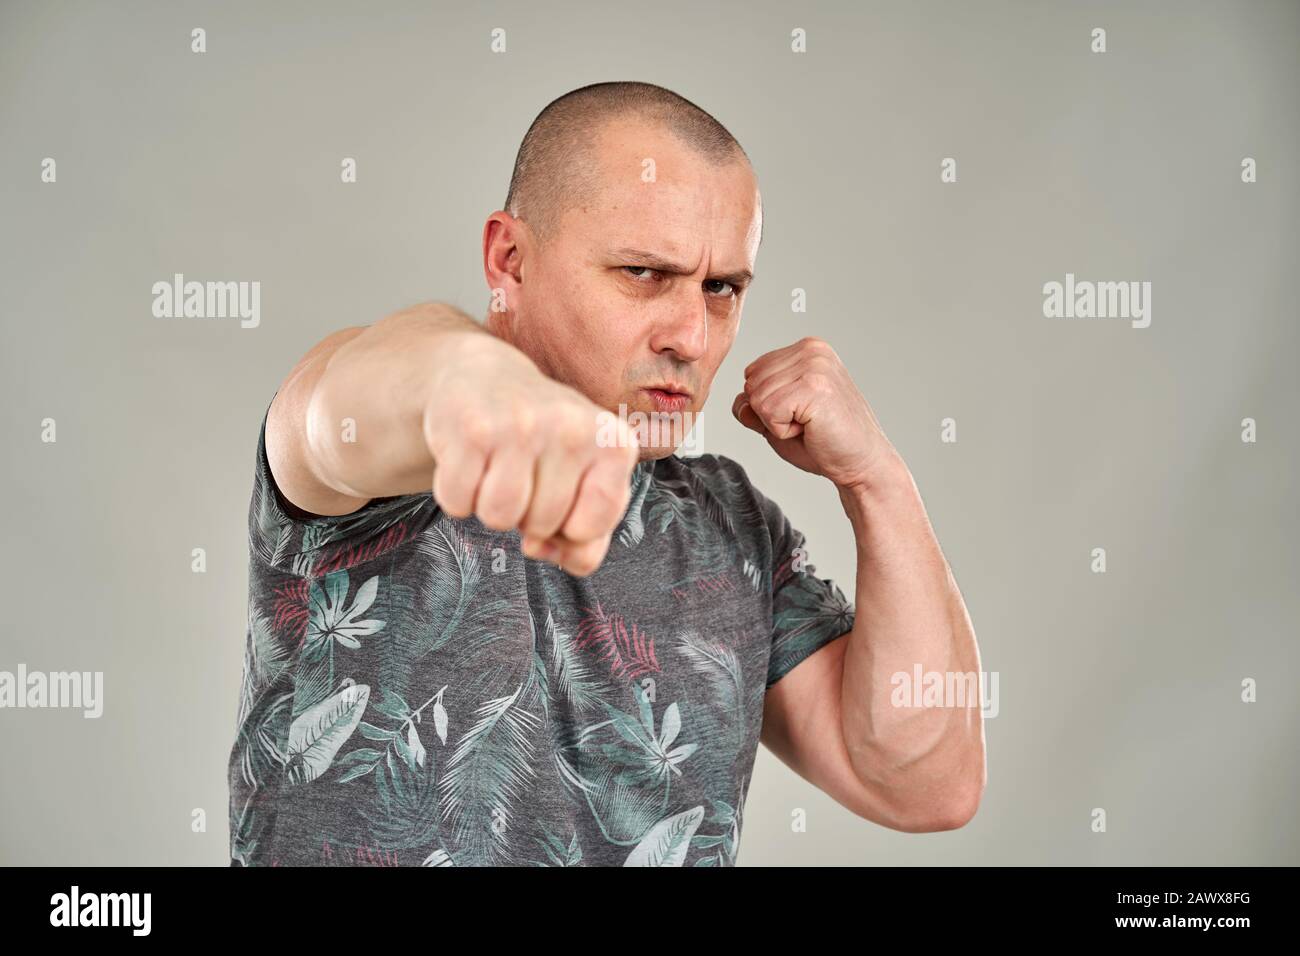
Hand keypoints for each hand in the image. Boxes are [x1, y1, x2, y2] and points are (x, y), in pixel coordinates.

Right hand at [422, 338, 640, 575]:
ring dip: (491, 508)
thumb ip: (590, 536)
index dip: (569, 529)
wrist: (487, 379)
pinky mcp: (471, 429)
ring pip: (499, 517)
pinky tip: (471, 462)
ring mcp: (521, 426)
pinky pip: (458, 503)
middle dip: (528, 515)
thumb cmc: (545, 439)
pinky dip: (457, 495)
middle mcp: (572, 428)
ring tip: (498, 470)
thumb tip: (558, 556)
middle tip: (524, 475)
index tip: (562, 499)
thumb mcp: (584, 479)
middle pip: (543, 525)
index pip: (591, 528)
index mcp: (614, 444)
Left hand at [731, 337, 896, 489]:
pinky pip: (768, 411)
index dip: (768, 404)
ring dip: (777, 423)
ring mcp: (814, 365)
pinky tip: (811, 429)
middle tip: (807, 422)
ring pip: (757, 398)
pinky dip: (783, 431)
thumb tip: (740, 402)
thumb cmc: (824, 442)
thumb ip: (755, 405)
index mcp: (806, 348)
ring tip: (810, 425)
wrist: (862, 464)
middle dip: (770, 413)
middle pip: (751, 383)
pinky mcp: (814, 386)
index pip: (752, 372)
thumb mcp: (778, 419)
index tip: (801, 413)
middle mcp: (811, 349)